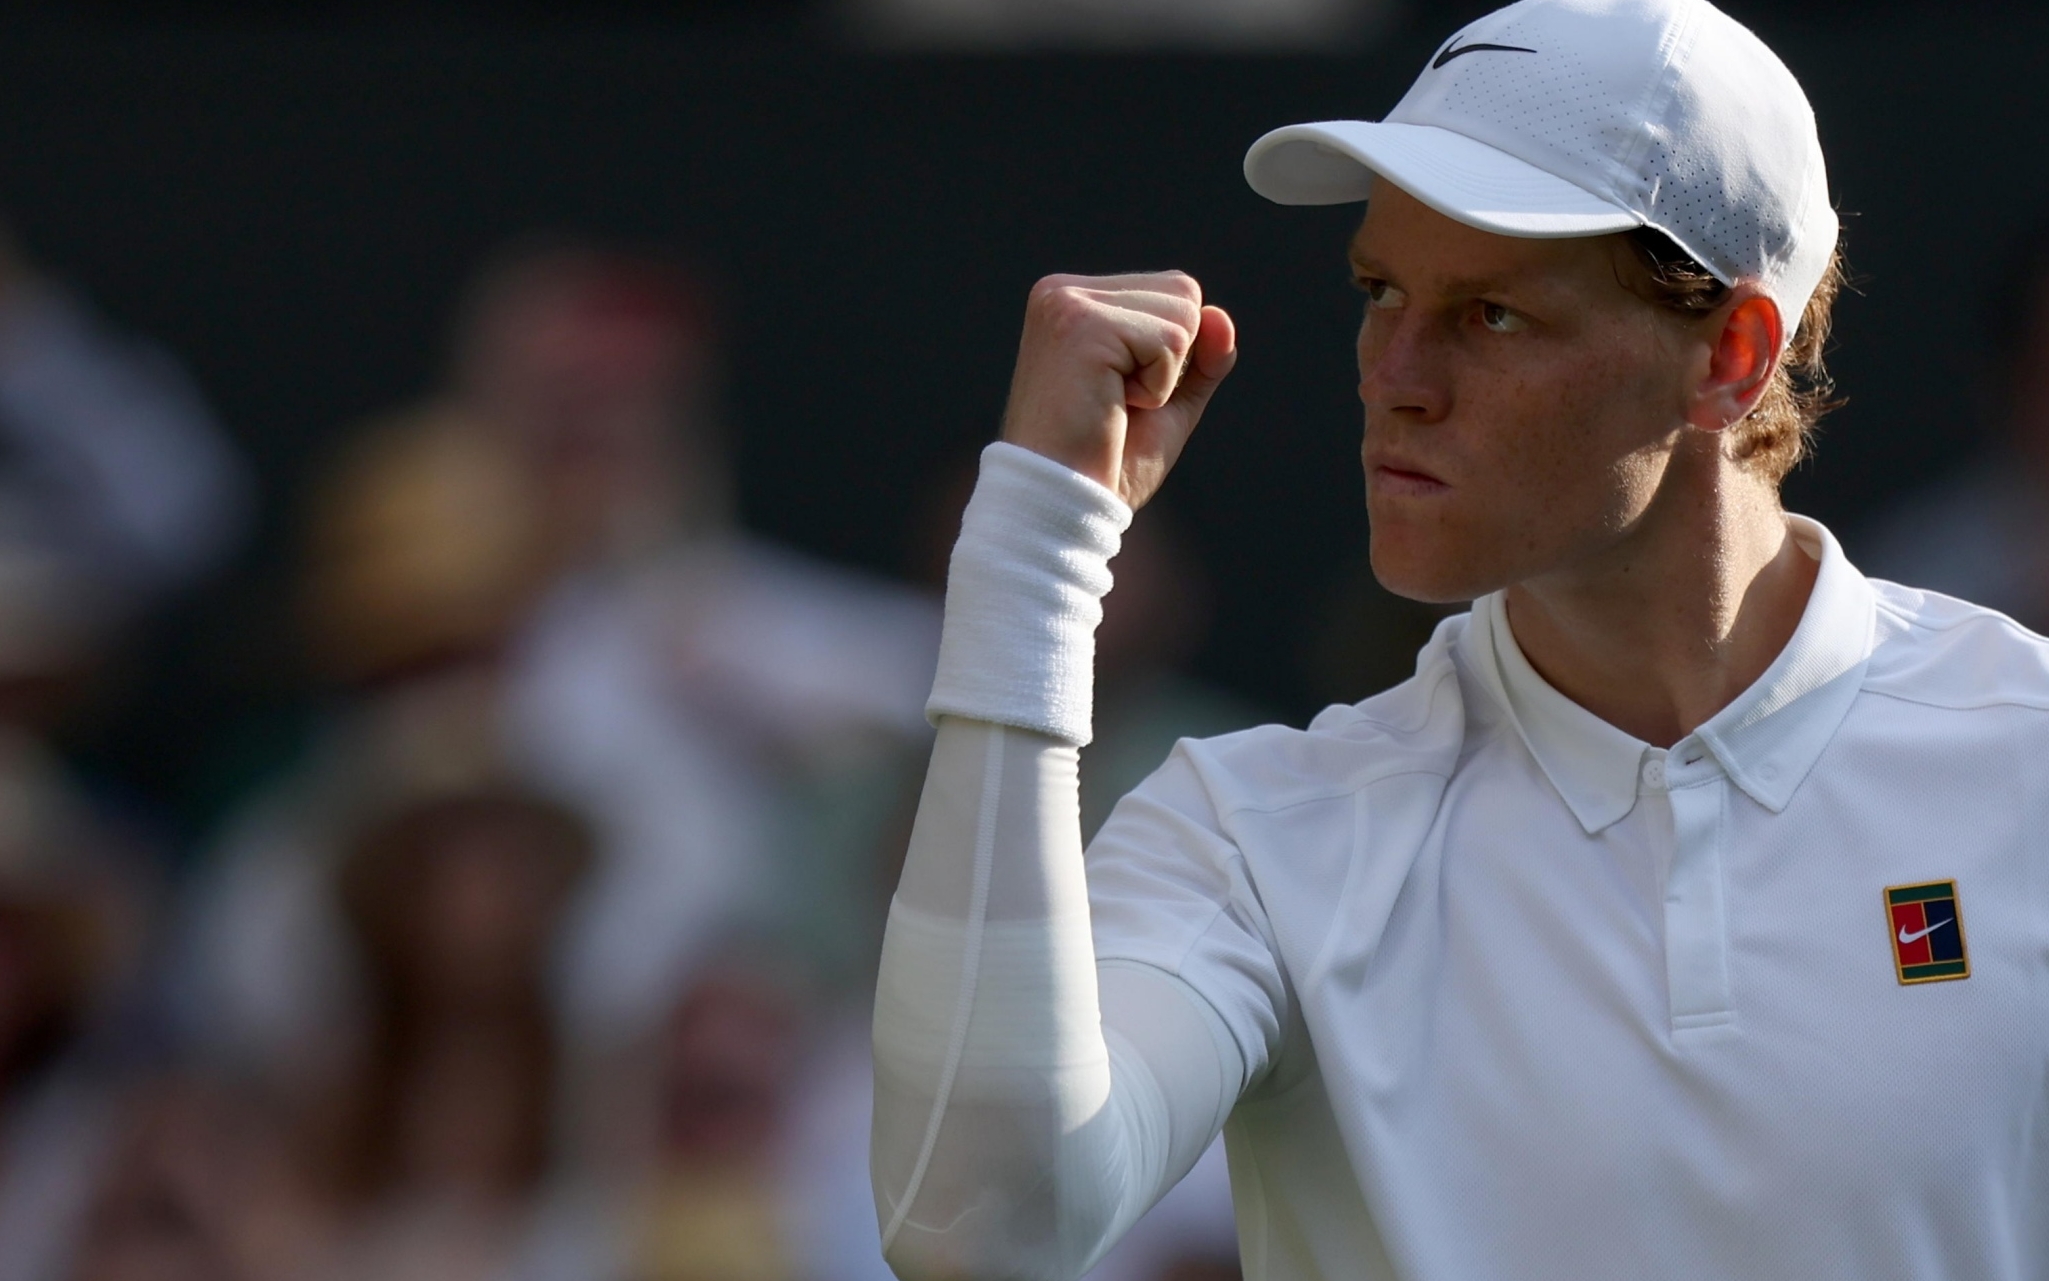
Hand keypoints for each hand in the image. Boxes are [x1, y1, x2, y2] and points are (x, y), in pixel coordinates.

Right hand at [999, 271, 1236, 510]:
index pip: (1174, 290)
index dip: (1173, 355)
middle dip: (1172, 360)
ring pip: (1183, 313)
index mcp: (1076, 301)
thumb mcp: (1167, 403)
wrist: (1064, 503)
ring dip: (1163, 376)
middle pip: (1184, 292)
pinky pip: (1169, 341)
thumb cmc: (1106, 462)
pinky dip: (1156, 387)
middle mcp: (1064, 291)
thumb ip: (1200, 359)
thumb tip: (1221, 315)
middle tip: (1117, 401)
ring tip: (1111, 402)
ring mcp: (1068, 303)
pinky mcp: (1080, 325)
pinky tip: (1110, 405)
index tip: (1119, 394)